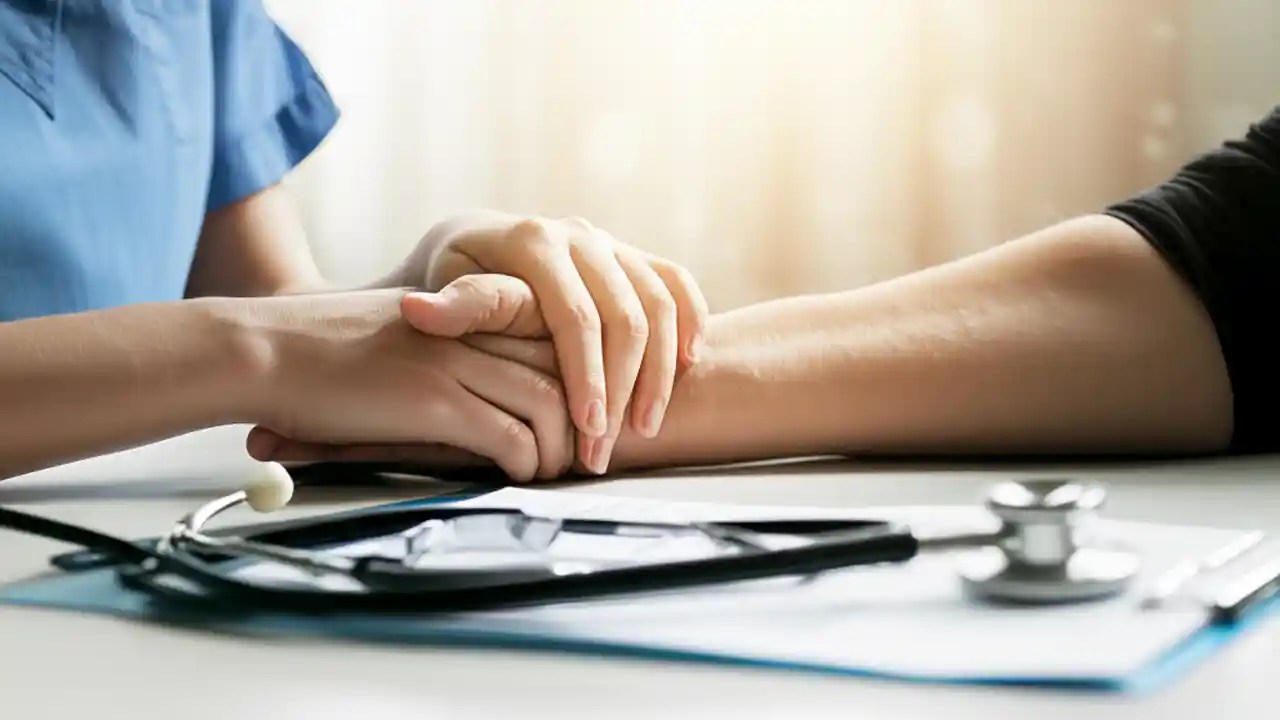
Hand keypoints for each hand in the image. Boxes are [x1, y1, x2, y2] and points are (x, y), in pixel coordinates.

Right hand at [243, 288, 572, 481]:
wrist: (263, 350)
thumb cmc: (313, 354)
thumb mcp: (391, 339)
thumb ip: (433, 355)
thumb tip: (459, 396)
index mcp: (459, 311)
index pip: (541, 335)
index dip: (568, 374)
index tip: (573, 410)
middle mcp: (466, 330)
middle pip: (559, 366)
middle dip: (580, 412)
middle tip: (579, 450)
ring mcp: (455, 362)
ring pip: (548, 403)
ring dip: (559, 446)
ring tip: (553, 470)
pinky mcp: (436, 401)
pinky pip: (510, 436)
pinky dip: (525, 462)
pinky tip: (518, 474)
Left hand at [384, 210, 708, 473]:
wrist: (476, 248)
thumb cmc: (451, 282)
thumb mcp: (441, 289)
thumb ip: (449, 305)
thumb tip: (417, 312)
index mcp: (532, 241)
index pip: (576, 317)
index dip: (588, 377)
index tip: (588, 430)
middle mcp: (578, 235)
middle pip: (625, 317)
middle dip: (623, 391)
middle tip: (605, 451)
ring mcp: (610, 244)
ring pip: (659, 306)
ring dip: (660, 374)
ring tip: (644, 429)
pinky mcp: (632, 256)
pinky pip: (676, 284)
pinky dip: (691, 322)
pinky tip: (689, 365)